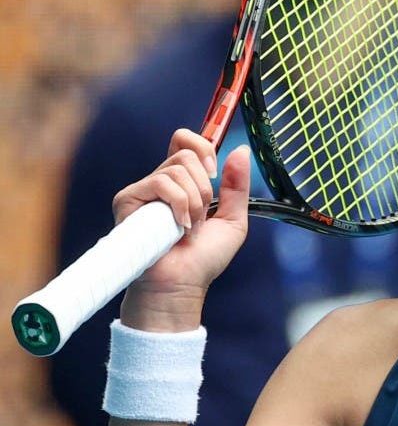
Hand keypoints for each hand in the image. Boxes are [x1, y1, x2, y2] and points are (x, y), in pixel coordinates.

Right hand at [112, 128, 250, 330]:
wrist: (182, 285)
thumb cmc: (203, 259)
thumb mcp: (233, 219)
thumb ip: (237, 186)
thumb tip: (240, 150)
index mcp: (183, 182)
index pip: (184, 140)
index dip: (202, 146)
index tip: (215, 172)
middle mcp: (161, 181)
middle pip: (186, 152)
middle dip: (205, 186)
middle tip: (203, 216)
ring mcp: (143, 190)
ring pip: (178, 168)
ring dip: (195, 201)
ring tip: (190, 228)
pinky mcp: (129, 200)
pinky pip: (162, 183)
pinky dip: (180, 204)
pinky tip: (180, 228)